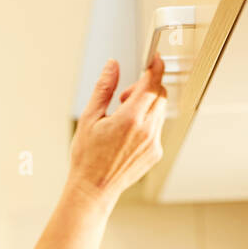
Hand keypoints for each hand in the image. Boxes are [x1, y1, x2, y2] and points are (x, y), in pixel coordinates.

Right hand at [68, 54, 167, 207]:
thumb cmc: (87, 158)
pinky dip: (147, 122)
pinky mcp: (155, 153)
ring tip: (123, 117)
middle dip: (146, 87)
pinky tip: (127, 133)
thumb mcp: (89, 118)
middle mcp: (147, 131)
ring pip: (160, 111)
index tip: (155, 59)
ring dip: (147, 105)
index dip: (155, 67)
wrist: (94, 189)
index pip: (152, 84)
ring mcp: (154, 143)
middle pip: (160, 95)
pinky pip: (158, 128)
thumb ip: (104, 88)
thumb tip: (112, 66)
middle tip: (125, 96)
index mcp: (130, 119)